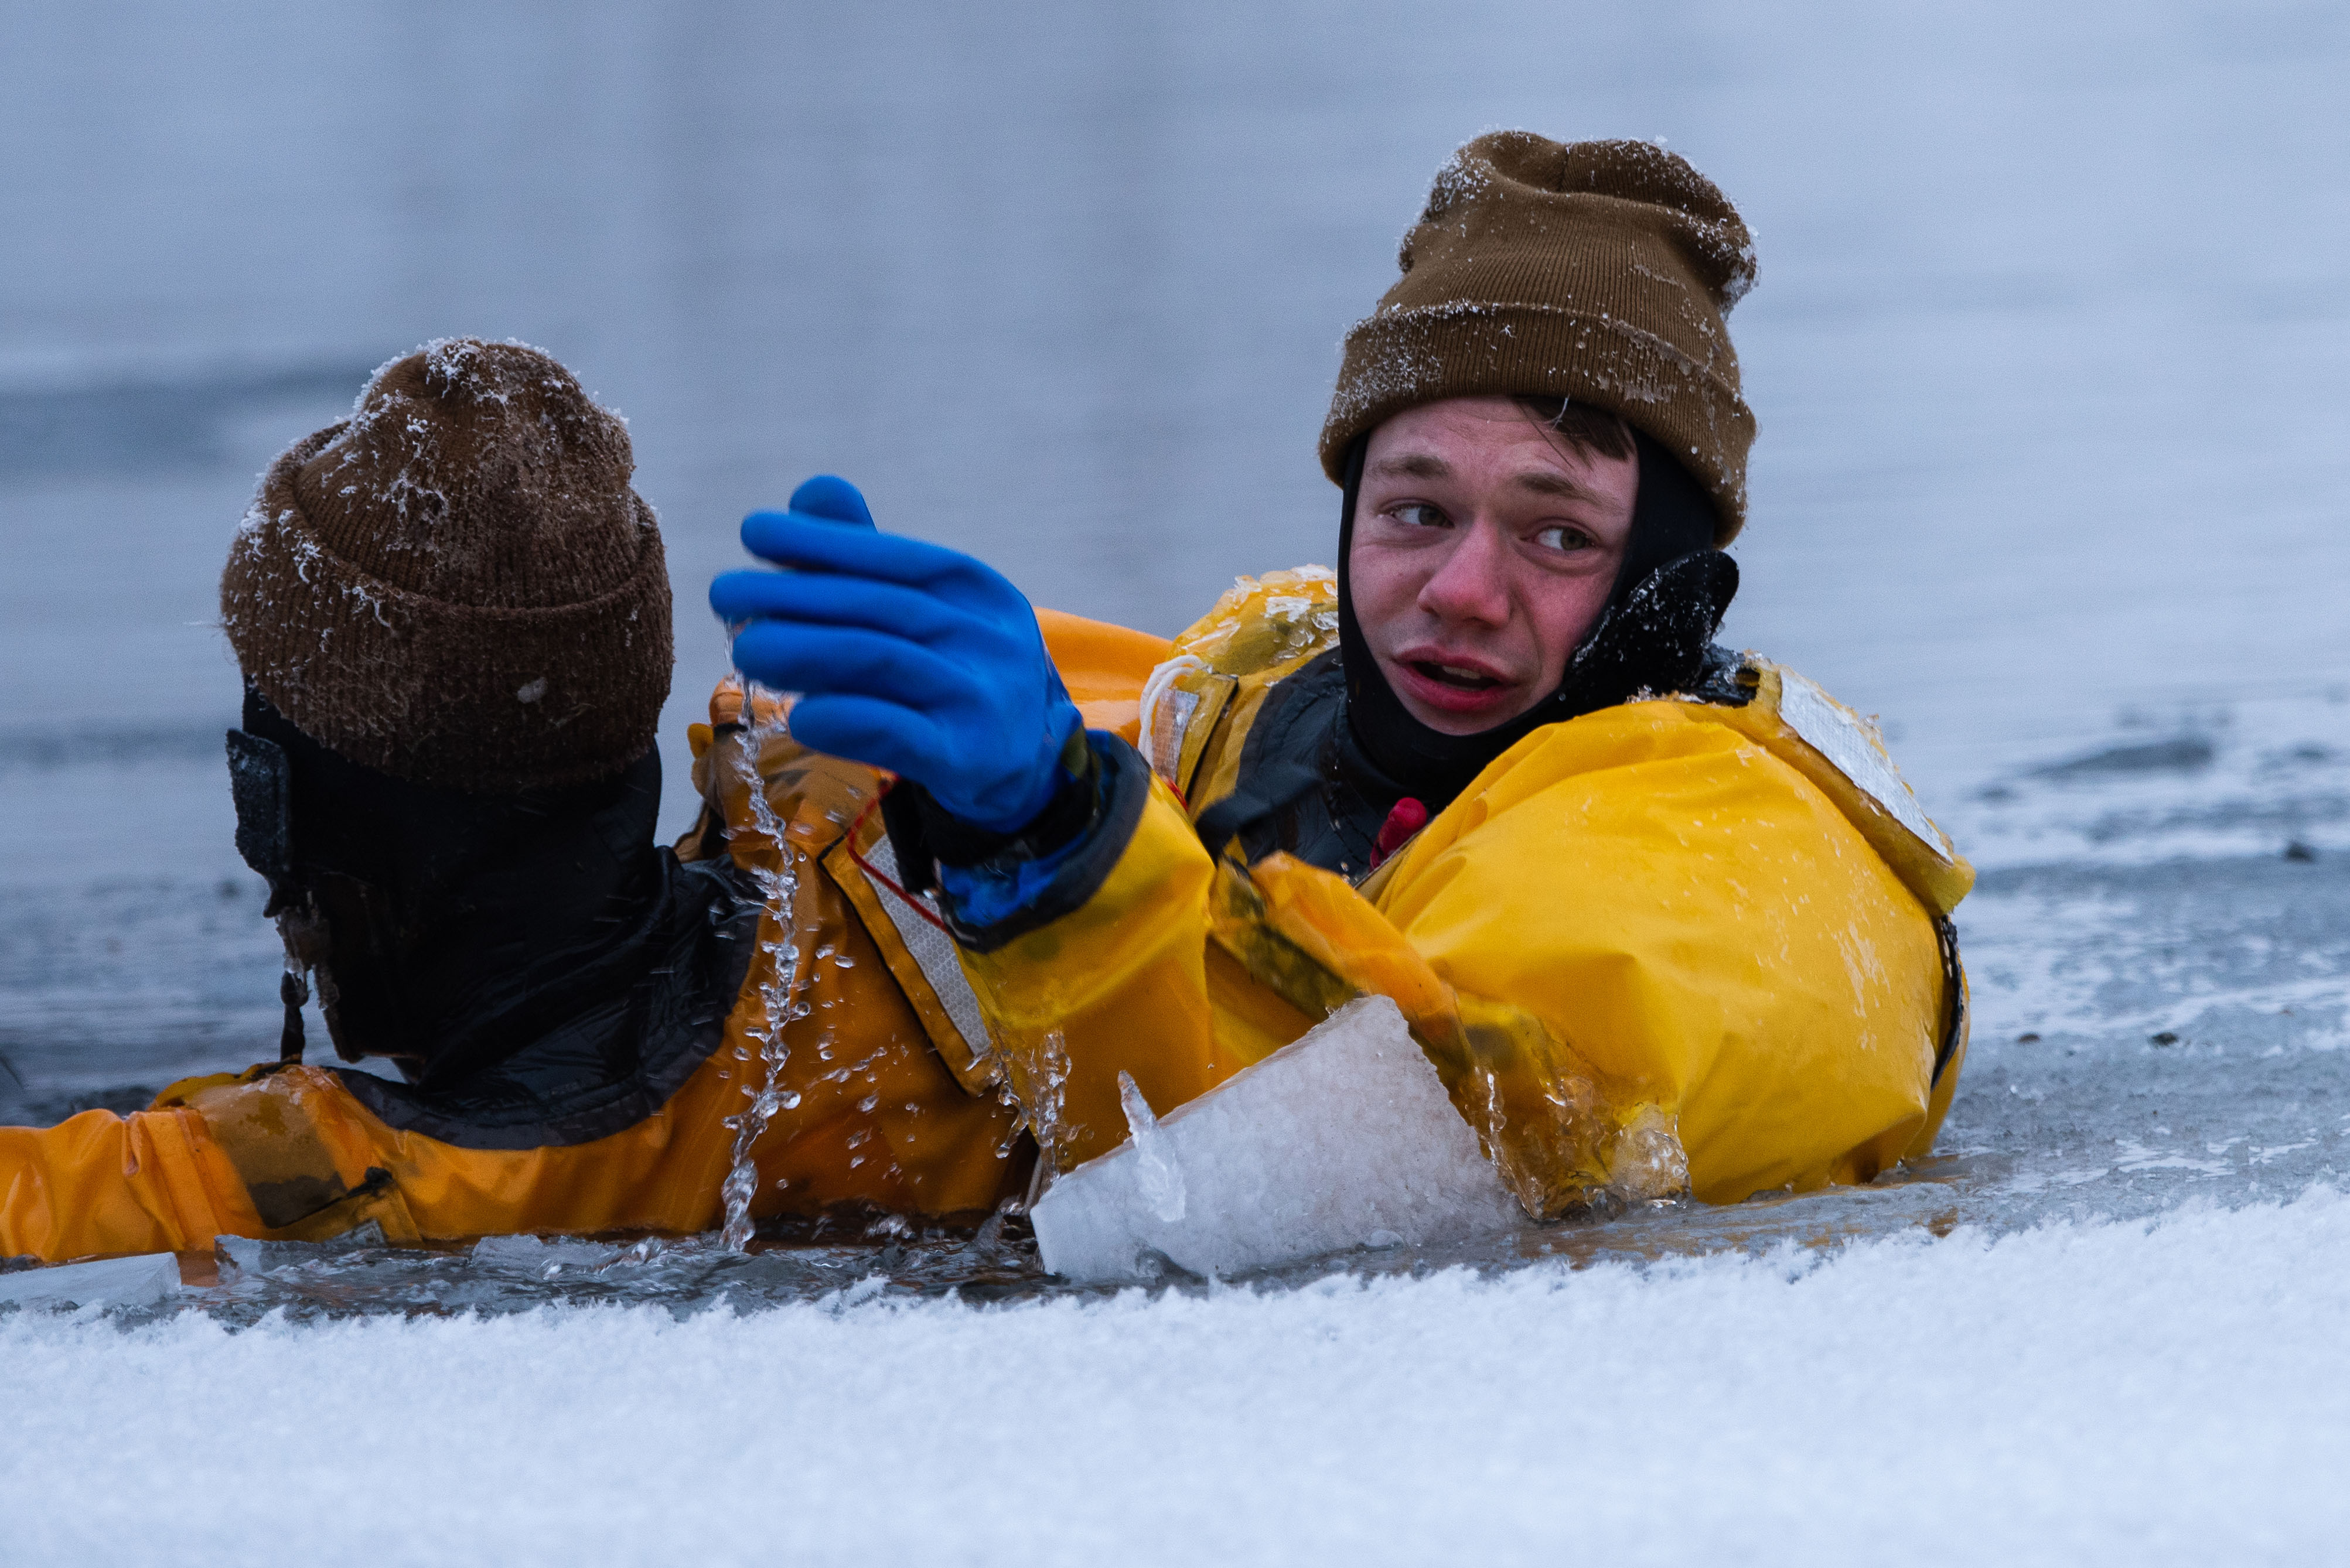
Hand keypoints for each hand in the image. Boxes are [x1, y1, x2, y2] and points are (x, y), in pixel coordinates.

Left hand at [709, 476, 1081, 834]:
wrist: (1028, 762)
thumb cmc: (957, 672)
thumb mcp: (929, 610)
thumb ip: (870, 558)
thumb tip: (811, 491)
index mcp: (976, 587)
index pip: (896, 556)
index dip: (824, 541)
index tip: (753, 531)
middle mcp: (988, 636)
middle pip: (883, 607)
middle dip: (797, 596)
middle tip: (725, 594)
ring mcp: (983, 697)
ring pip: (885, 663)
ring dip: (807, 653)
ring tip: (745, 650)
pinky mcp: (969, 758)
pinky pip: (901, 735)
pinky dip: (847, 722)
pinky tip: (799, 716)